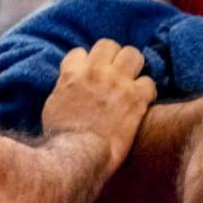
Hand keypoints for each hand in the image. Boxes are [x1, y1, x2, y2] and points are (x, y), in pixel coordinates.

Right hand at [41, 40, 156, 170]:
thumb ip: (64, 88)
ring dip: (133, 67)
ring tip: (132, 81)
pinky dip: (147, 92)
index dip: (84, 64)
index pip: (79, 52)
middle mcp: (96, 72)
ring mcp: (118, 83)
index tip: (88, 75)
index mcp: (72, 74)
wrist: (78, 156)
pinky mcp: (136, 98)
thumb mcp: (52, 107)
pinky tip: (142, 102)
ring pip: (133, 54)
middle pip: (108, 45)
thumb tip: (70, 85)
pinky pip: (149, 83)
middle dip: (112, 57)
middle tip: (114, 73)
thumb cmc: (61, 139)